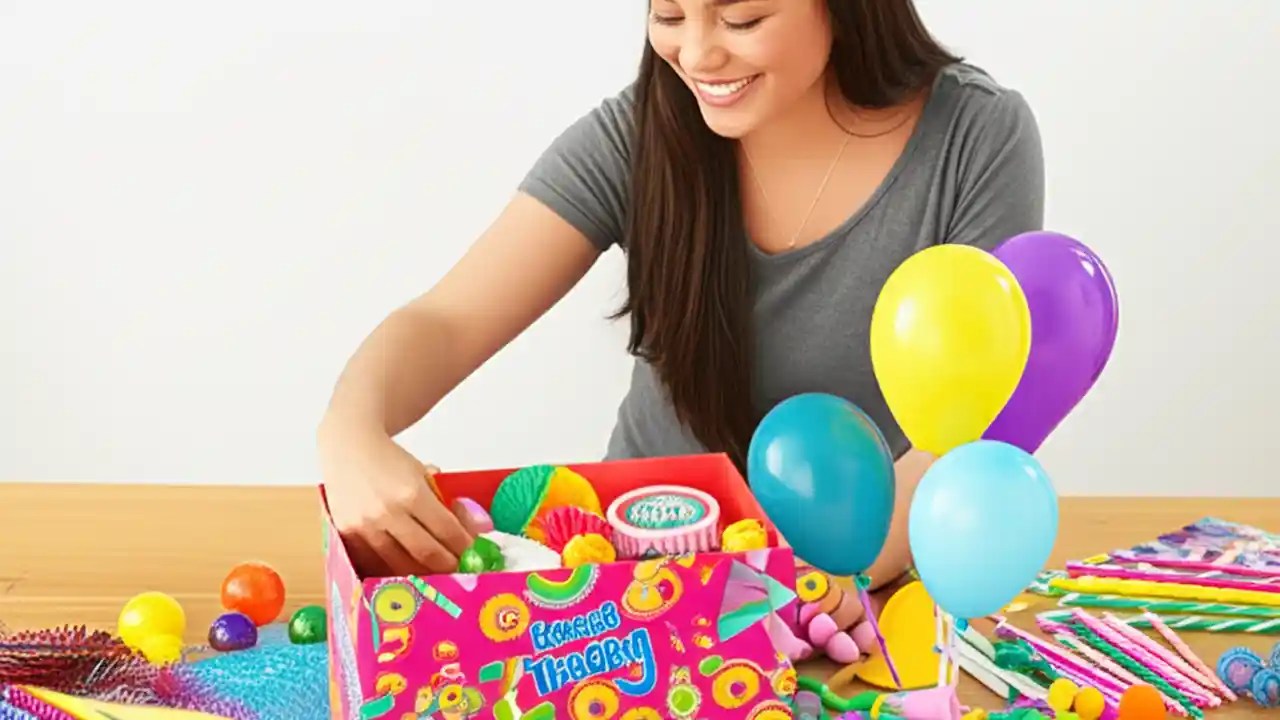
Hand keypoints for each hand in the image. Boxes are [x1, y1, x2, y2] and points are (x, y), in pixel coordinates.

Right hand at [318, 418, 472, 576]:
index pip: (446, 530)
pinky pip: (373, 561)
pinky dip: (390, 568)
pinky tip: (403, 571)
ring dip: (420, 573)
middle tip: (457, 569)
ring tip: (433, 573)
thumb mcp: (421, 473)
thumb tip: (466, 528)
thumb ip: (440, 500)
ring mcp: (365, 526)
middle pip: (426, 552)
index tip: (472, 553)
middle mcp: (388, 512)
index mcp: (412, 493)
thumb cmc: (389, 460)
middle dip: (447, 565)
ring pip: (398, 564)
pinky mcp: (347, 534)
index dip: (463, 546)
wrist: (348, 446)